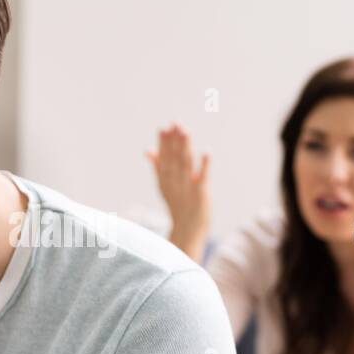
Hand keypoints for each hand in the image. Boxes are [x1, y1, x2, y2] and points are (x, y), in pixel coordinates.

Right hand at [146, 124, 210, 249]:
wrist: (187, 230)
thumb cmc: (177, 205)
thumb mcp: (164, 186)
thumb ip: (156, 167)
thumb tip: (147, 150)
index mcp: (165, 180)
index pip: (163, 159)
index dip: (163, 143)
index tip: (164, 128)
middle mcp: (174, 183)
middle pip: (174, 159)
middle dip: (174, 141)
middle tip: (176, 123)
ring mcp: (187, 188)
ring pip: (185, 165)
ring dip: (185, 148)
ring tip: (185, 131)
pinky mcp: (201, 194)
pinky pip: (202, 178)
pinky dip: (204, 165)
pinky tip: (206, 152)